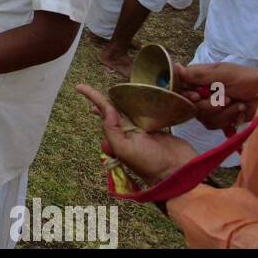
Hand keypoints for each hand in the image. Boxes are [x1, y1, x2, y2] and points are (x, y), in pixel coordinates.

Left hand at [76, 85, 196, 185]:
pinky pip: (150, 111)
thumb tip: (106, 110)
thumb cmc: (149, 163)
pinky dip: (146, 103)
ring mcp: (145, 128)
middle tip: (97, 86)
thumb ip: (112, 130)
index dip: (94, 99)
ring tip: (119, 86)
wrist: (178, 172)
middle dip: (107, 99)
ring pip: (132, 109)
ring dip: (126, 99)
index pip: (104, 113)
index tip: (80, 87)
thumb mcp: (124, 149)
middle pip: (116, 109)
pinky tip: (144, 95)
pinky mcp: (160, 126)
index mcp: (118, 135)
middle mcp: (129, 130)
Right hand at [176, 63, 257, 129]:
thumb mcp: (224, 74)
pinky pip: (212, 125)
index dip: (185, 95)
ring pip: (201, 117)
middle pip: (190, 106)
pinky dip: (228, 120)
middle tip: (227, 98)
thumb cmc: (247, 79)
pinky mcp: (218, 118)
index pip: (179, 87)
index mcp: (198, 78)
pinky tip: (238, 112)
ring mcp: (208, 106)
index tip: (197, 96)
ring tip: (238, 104)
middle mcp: (200, 93)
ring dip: (223, 113)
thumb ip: (199, 75)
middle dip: (210, 105)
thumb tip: (175, 68)